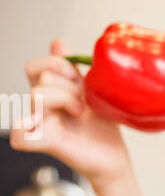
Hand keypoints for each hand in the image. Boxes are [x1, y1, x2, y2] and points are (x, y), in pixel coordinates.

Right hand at [10, 40, 130, 194]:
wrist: (114, 154)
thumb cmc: (101, 125)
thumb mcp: (90, 89)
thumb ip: (71, 68)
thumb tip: (57, 42)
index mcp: (49, 91)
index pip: (34, 66)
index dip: (56, 65)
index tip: (78, 77)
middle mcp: (41, 106)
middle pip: (42, 78)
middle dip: (69, 85)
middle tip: (84, 102)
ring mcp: (40, 123)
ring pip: (37, 95)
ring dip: (65, 99)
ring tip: (80, 113)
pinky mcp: (45, 142)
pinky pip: (19, 135)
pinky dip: (27, 132)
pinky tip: (54, 128)